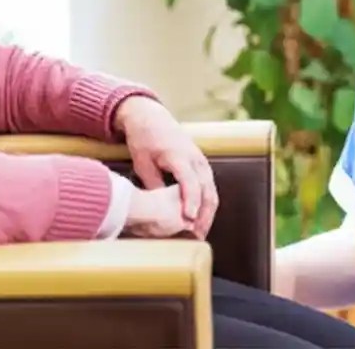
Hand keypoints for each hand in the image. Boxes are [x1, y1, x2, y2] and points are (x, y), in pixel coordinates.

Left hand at [114, 97, 218, 238]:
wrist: (151, 118)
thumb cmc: (144, 140)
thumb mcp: (142, 163)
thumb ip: (154, 185)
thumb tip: (162, 210)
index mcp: (178, 155)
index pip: (189, 181)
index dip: (190, 201)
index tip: (190, 218)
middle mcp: (195, 158)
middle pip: (206, 189)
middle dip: (204, 214)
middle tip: (196, 236)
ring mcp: (201, 161)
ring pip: (212, 190)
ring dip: (208, 212)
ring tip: (200, 233)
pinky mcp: (202, 165)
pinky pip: (209, 186)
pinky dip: (207, 204)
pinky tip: (200, 219)